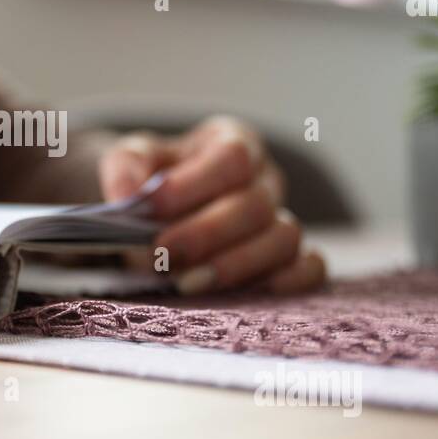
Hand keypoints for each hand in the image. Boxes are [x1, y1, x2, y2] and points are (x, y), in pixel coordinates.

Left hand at [99, 116, 325, 294]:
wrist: (161, 213)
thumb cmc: (154, 181)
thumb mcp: (132, 161)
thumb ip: (126, 169)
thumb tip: (128, 195)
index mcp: (232, 142)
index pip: (232, 158)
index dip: (193, 185)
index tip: (149, 208)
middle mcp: (266, 179)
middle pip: (255, 205)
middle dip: (205, 234)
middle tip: (161, 254)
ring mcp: (282, 218)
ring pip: (285, 238)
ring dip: (235, 266)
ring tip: (187, 283)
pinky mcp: (291, 257)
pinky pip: (311, 268)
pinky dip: (288, 282)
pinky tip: (244, 295)